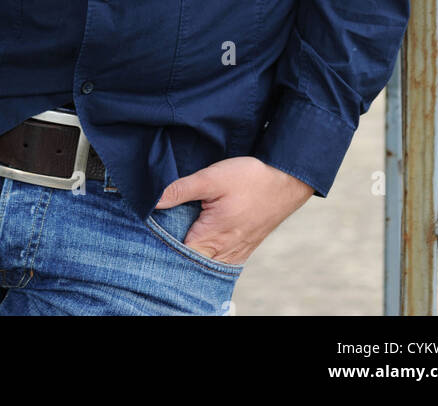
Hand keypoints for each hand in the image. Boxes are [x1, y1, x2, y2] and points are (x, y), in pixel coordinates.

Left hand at [154, 155, 313, 264]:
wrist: (287, 181)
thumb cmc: (250, 179)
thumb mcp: (212, 178)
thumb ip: (181, 190)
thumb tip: (152, 200)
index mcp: (210, 239)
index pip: (175, 254)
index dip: (160, 242)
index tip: (150, 226)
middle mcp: (222, 253)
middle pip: (188, 260)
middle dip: (173, 246)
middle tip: (163, 223)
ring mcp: (234, 254)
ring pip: (203, 260)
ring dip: (190, 248)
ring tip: (180, 226)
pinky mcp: (242, 249)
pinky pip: (218, 258)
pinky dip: (206, 250)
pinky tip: (200, 233)